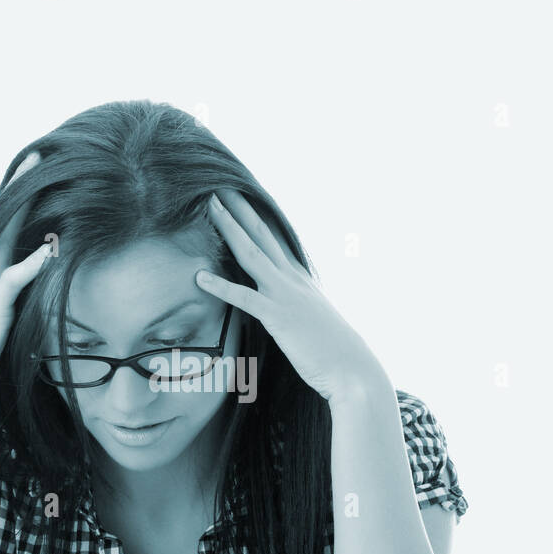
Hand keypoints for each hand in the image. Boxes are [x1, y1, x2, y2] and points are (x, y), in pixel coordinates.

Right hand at [0, 151, 51, 408]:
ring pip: (7, 240)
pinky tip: (49, 252)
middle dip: (21, 188)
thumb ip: (10, 305)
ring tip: (43, 180)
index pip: (5, 231)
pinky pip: (12, 283)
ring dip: (25, 211)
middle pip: (4, 222)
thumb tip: (28, 295)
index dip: (20, 203)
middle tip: (37, 155)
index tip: (36, 173)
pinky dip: (31, 266)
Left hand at [196, 189, 387, 404]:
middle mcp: (292, 279)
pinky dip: (221, 286)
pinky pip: (245, 298)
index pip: (272, 239)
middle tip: (216, 184)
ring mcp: (285, 296)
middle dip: (237, 208)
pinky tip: (200, 277)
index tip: (236, 196)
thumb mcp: (313, 320)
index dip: (253, 216)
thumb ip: (296, 306)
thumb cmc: (332, 351)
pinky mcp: (279, 317)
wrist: (352, 370)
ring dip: (228, 229)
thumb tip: (283, 306)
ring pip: (251, 254)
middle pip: (260, 235)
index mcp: (298, 279)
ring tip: (207, 207)